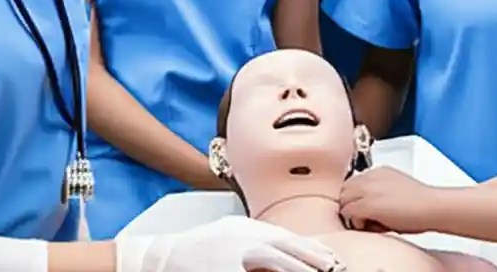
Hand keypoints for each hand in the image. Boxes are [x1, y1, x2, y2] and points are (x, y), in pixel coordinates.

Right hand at [117, 216, 342, 271]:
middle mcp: (244, 237)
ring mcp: (235, 254)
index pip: (288, 237)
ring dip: (299, 269)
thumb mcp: (229, 234)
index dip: (312, 248)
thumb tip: (282, 248)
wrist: (161, 255)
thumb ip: (255, 239)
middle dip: (314, 259)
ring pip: (278, 263)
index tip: (331, 258)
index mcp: (247, 229)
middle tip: (335, 267)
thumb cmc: (196, 248)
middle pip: (289, 248)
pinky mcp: (225, 269)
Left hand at [338, 167, 442, 234]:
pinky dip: (357, 222)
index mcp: (379, 171)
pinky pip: (348, 213)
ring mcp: (367, 189)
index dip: (357, 199)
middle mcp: (371, 176)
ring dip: (353, 214)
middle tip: (366, 219)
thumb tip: (367, 209)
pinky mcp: (367, 203)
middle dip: (351, 205)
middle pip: (345, 190)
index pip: (353, 183)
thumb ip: (380, 193)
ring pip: (344, 201)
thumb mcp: (397, 190)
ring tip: (372, 223)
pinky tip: (375, 226)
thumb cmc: (422, 205)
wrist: (432, 207)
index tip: (366, 210)